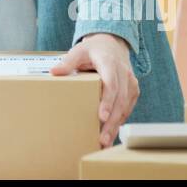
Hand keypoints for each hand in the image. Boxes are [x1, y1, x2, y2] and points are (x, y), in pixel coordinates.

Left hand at [50, 32, 138, 148]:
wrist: (112, 44)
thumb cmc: (93, 50)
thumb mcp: (78, 51)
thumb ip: (68, 62)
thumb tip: (53, 72)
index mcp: (110, 63)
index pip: (111, 84)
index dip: (107, 101)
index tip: (101, 117)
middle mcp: (124, 74)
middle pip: (120, 100)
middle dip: (111, 122)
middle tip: (102, 138)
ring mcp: (131, 83)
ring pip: (125, 107)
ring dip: (116, 126)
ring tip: (105, 142)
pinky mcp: (133, 91)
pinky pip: (128, 108)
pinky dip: (120, 122)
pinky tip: (111, 135)